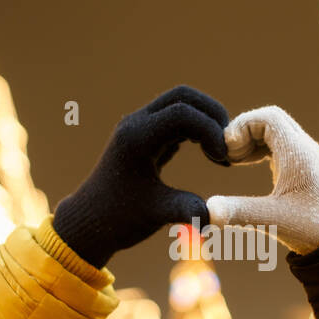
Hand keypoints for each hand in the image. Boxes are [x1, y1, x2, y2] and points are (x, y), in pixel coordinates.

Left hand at [53, 85, 229, 267]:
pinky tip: (211, 155)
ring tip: (221, 154)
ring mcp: (140, 127)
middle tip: (229, 147)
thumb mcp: (156, 215)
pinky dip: (198, 130)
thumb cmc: (118, 219)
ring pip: (181, 104)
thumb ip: (188, 209)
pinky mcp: (146, 136)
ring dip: (207, 121)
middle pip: (184, 96)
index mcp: (137, 138)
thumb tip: (216, 216)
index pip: (183, 113)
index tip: (223, 160)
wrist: (89, 222)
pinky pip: (177, 120)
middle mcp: (137, 124)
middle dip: (213, 116)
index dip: (211, 131)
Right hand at [205, 106, 318, 253]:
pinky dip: (259, 149)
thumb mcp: (272, 220)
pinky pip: (278, 145)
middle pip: (271, 120)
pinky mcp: (303, 168)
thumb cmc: (312, 228)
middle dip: (244, 131)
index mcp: (298, 153)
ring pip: (275, 131)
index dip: (243, 125)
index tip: (227, 149)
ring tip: (233, 161)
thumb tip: (207, 211)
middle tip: (227, 155)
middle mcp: (304, 149)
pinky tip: (245, 165)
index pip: (269, 117)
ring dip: (251, 140)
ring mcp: (304, 157)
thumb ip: (238, 212)